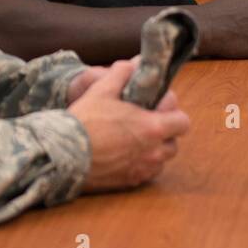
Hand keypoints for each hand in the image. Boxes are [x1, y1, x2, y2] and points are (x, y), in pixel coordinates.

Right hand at [68, 58, 189, 191]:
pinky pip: (145, 173)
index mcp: (153, 127)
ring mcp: (142, 170)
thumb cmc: (86, 120)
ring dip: (153, 150)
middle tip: (145, 122)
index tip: (159, 108)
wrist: (65, 155)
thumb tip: (132, 64)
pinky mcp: (130, 182)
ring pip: (160, 161)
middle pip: (174, 144)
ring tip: (133, 139)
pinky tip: (123, 154)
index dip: (174, 113)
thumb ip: (122, 73)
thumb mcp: (102, 89)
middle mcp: (153, 152)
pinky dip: (140, 164)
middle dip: (165, 133)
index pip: (183, 122)